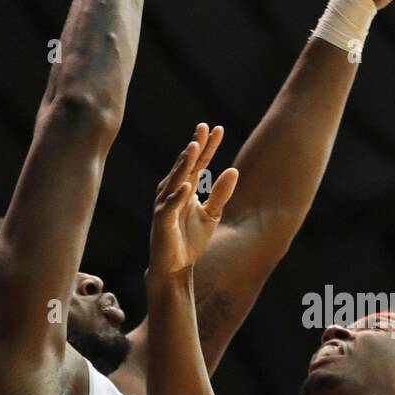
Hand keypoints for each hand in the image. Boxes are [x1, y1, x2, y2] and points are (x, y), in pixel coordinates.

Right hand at [147, 125, 238, 276]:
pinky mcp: (161, 221)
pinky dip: (178, 196)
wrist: (176, 267)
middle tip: (204, 128)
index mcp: (186, 188)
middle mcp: (173, 191)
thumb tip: (233, 171)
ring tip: (194, 147)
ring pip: (175, 180)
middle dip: (195, 147)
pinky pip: (169, 206)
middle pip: (186, 165)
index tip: (218, 128)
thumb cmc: (191, 239)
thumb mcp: (211, 214)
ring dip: (184, 164)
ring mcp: (165, 204)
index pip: (199, 163)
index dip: (208, 146)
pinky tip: (187, 186)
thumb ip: (221, 194)